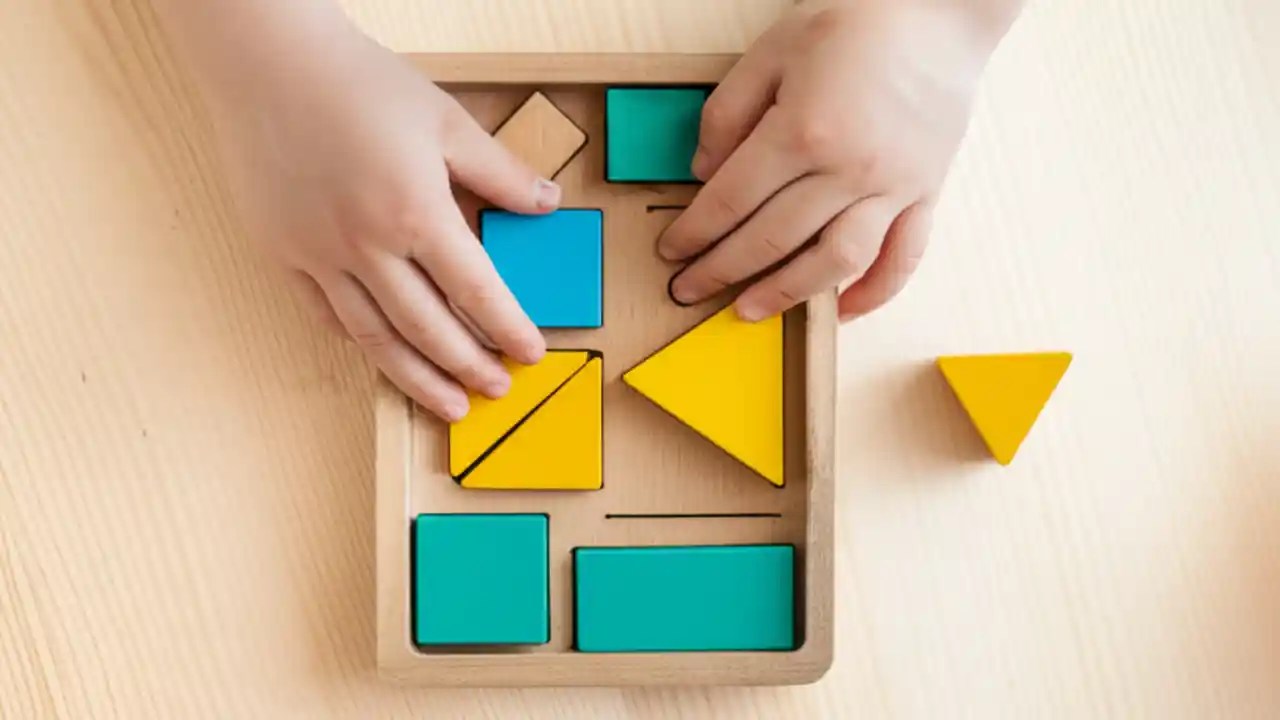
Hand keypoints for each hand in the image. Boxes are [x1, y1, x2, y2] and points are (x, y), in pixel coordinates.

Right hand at [209, 29, 556, 420]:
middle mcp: (365, 245)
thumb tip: (547, 204)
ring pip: (374, 337)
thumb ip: (500, 171)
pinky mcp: (281, 253)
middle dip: (468, 367)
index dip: (507, 328)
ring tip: (447, 404)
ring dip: (416, 378)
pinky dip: (359, 341)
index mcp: (415, 212)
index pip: (475, 290)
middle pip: (427, 328)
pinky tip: (384, 356)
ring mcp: (318, 255)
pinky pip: (324, 315)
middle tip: (496, 390)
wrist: (267, 63)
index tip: (530, 354)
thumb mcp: (447, 121)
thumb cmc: (360, 84)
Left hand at [661, 0, 1013, 320]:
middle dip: (721, 271)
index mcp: (802, 131)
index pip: (731, 201)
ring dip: (787, 294)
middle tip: (689, 290)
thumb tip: (703, 171)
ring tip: (750, 310)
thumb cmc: (857, 20)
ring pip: (834, 262)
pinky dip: (873, 292)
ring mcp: (893, 187)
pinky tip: (840, 309)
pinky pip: (903, 257)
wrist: (941, 11)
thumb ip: (728, 112)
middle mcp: (848, 169)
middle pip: (772, 239)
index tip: (672, 252)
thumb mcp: (772, 50)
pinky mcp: (926, 192)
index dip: (695, 233)